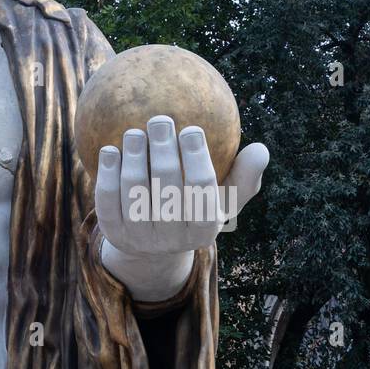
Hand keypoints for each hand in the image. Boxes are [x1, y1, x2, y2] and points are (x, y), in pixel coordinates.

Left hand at [94, 115, 268, 301]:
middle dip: (163, 149)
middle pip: (166, 187)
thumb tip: (262, 149)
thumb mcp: (224, 200)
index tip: (191, 128)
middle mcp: (173, 238)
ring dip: (134, 157)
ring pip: (135, 192)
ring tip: (135, 131)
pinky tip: (109, 150)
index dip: (196, 157)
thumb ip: (243, 177)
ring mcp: (141, 238)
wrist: (152, 249)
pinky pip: (108, 201)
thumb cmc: (195, 209)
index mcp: (204, 229)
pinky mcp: (114, 235)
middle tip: (160, 119)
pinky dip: (108, 174)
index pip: (202, 189)